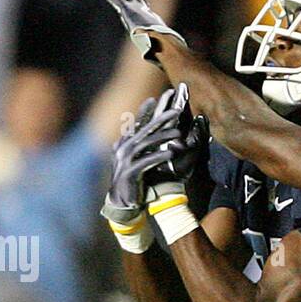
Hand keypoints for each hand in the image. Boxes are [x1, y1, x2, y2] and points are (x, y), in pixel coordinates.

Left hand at [90, 0, 186, 60]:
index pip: (143, 9)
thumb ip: (164, 59)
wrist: (164, 44)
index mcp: (151, 20)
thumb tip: (173, 73)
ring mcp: (135, 9)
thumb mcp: (165, 53)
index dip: (138, 3)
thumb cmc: (166, 50)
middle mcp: (142, 12)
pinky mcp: (127, 10)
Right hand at [101, 85, 198, 231]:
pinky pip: (146, 162)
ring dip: (163, 137)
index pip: (136, 124)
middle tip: (176, 111)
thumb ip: (144, 147)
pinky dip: (158, 157)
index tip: (155, 99)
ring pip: (146, 144)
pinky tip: (170, 154)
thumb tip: (155, 134)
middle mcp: (123, 148)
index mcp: (124, 143)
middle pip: (144, 130)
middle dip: (160, 119)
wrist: (122, 203)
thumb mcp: (138, 160)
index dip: (145, 111)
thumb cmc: (133, 180)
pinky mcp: (130, 173)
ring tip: (178, 133)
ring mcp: (125, 160)